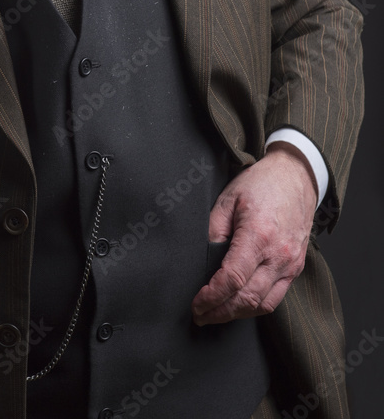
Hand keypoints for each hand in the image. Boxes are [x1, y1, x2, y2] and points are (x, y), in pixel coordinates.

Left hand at [191, 142, 318, 324]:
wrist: (296, 177)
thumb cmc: (260, 184)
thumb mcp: (228, 199)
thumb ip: (213, 230)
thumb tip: (203, 260)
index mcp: (259, 235)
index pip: (233, 279)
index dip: (212, 297)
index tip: (196, 303)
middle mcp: (278, 254)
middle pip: (248, 299)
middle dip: (220, 312)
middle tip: (200, 315)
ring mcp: (291, 263)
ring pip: (264, 304)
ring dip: (237, 314)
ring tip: (215, 314)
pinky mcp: (296, 267)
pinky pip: (276, 297)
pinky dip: (255, 305)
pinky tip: (238, 304)